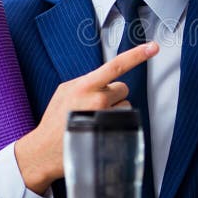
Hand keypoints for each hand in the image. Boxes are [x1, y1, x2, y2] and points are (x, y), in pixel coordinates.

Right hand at [15, 41, 158, 193]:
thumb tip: (103, 78)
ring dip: (114, 111)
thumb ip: (86, 82)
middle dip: (114, 95)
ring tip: (94, 119)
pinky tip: (99, 129)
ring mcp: (106, 117)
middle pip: (123, 88)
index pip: (116, 65)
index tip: (153, 47)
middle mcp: (97, 99)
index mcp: (84, 86)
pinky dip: (115, 124)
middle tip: (95, 106)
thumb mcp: (65, 92)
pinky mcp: (111, 132)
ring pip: (124, 106)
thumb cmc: (55, 120)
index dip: (137, 55)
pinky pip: (124, 122)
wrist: (44, 151)